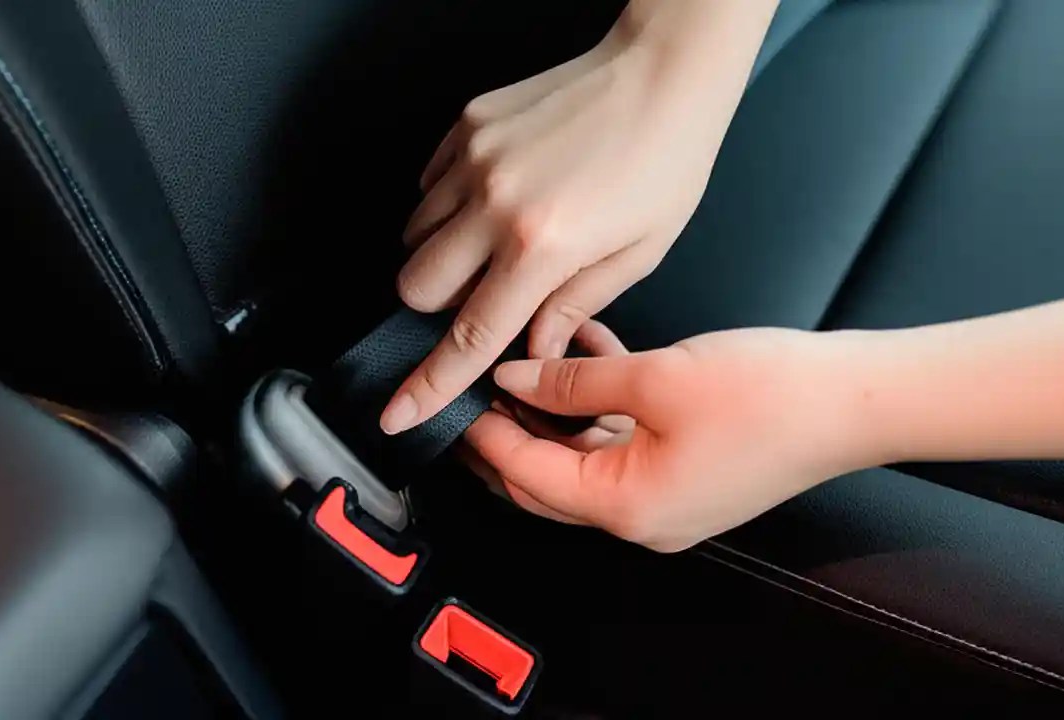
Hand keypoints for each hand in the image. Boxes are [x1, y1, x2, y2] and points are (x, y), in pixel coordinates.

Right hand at [380, 1, 777, 434]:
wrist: (662, 71)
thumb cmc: (665, 161)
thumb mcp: (638, 254)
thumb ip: (574, 307)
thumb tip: (534, 351)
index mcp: (543, 245)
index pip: (469, 336)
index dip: (429, 383)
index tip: (397, 411)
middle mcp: (495, 203)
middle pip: (415, 287)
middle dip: (438, 307)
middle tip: (488, 294)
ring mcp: (474, 159)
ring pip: (412, 236)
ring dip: (442, 256)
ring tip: (500, 239)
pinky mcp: (467, 126)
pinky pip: (427, 186)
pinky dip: (447, 207)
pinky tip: (498, 198)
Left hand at [464, 328, 880, 551]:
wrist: (853, 401)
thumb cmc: (772, 395)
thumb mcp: (654, 376)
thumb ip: (572, 380)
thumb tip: (517, 379)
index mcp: (626, 506)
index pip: (527, 476)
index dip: (485, 435)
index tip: (456, 399)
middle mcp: (643, 518)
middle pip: (547, 481)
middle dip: (508, 434)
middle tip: (480, 388)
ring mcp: (667, 502)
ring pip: (583, 462)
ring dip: (554, 414)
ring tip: (536, 359)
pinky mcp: (687, 477)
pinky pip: (622, 451)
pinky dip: (598, 412)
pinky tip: (592, 360)